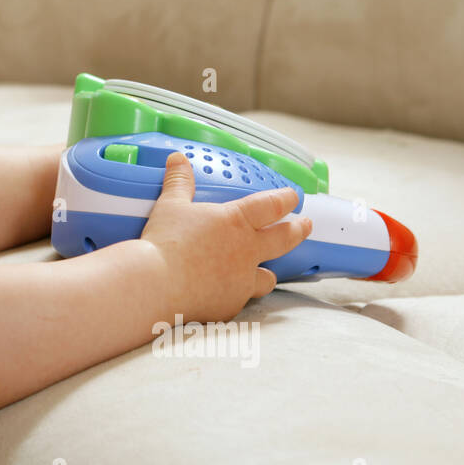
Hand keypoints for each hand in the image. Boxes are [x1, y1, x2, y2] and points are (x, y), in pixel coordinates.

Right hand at [139, 151, 311, 322]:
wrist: (157, 284)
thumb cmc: (165, 241)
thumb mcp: (170, 205)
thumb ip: (179, 182)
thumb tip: (177, 159)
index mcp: (236, 222)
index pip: (271, 206)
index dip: (286, 199)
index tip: (294, 196)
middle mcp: (247, 251)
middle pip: (284, 239)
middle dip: (298, 230)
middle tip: (306, 225)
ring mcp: (242, 280)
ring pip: (267, 277)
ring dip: (268, 272)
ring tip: (266, 272)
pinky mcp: (230, 305)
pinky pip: (240, 300)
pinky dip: (234, 295)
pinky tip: (224, 294)